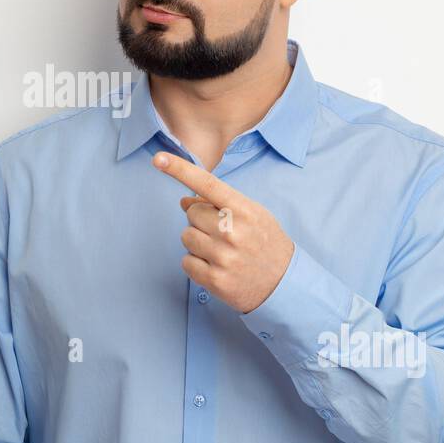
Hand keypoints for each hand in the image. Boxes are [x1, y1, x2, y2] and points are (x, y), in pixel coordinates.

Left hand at [152, 151, 295, 313]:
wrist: (284, 283)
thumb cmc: (264, 243)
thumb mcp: (252, 214)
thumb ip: (219, 204)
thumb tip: (184, 200)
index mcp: (244, 210)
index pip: (207, 184)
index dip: (180, 169)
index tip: (159, 159)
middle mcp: (232, 231)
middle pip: (191, 214)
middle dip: (201, 221)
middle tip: (222, 233)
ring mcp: (223, 256)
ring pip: (186, 237)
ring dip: (197, 242)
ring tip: (220, 251)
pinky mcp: (214, 279)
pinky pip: (186, 262)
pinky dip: (195, 264)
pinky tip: (215, 266)